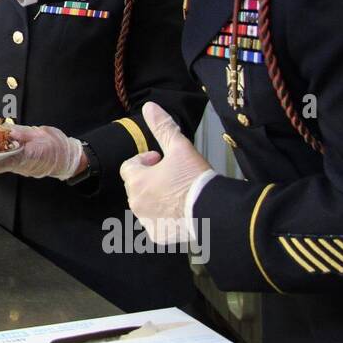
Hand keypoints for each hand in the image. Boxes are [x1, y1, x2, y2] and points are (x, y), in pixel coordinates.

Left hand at [0, 125, 84, 178]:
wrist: (68, 158)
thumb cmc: (56, 145)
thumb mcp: (42, 134)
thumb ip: (24, 133)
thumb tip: (9, 131)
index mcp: (29, 156)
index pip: (9, 161)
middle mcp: (24, 165)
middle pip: (3, 163)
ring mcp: (23, 168)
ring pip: (5, 164)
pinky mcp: (22, 167)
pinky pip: (9, 163)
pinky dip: (0, 158)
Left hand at [119, 102, 212, 245]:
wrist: (213, 212)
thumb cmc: (194, 178)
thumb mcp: (180, 147)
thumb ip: (163, 127)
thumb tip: (150, 107)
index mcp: (136, 181)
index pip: (129, 167)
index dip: (145, 161)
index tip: (161, 160)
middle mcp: (136, 203)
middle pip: (137, 186)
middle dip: (150, 179)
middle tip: (172, 176)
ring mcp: (145, 221)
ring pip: (145, 205)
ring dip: (156, 198)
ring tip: (178, 194)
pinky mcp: (157, 235)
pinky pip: (155, 224)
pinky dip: (163, 218)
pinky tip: (180, 212)